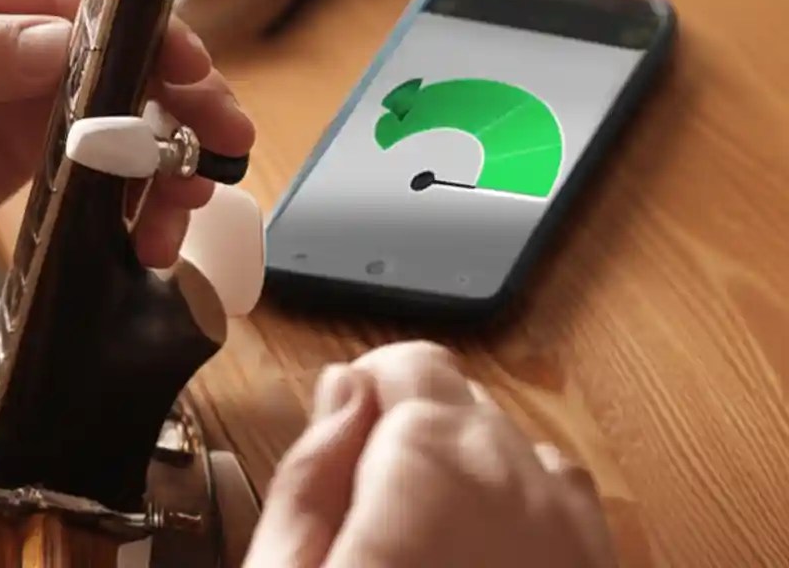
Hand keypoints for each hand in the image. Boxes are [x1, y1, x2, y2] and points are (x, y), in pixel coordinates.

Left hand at [0, 0, 253, 272]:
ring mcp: (28, 92)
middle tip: (220, 133)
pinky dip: (135, 193)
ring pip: (125, 110)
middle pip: (120, 50)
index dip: (138, 29)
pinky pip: (103, 163)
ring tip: (188, 197)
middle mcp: (10, 31)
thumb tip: (57, 43)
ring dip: (167, 152)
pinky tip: (149, 225)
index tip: (181, 67)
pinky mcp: (33, 148)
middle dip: (179, 92)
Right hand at [244, 341, 616, 567]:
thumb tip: (341, 392)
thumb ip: (311, 470)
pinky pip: (563, 497)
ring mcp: (570, 526)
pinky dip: (522, 505)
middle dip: (412, 429)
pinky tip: (478, 555)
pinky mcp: (597, 563)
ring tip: (419, 539)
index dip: (365, 392)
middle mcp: (516, 479)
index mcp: (432, 460)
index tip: (341, 437)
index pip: (412, 362)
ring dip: (467, 469)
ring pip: (514, 446)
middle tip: (364, 504)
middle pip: (465, 399)